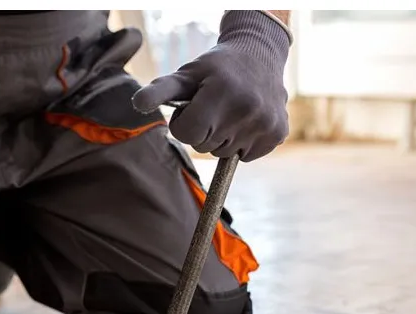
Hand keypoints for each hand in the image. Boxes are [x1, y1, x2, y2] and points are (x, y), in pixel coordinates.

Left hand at [132, 11, 290, 161]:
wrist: (260, 54)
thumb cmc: (216, 67)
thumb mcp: (187, 74)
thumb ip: (161, 91)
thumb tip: (138, 103)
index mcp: (222, 93)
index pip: (187, 134)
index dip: (183, 122)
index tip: (192, 106)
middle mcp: (247, 110)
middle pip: (204, 146)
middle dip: (203, 130)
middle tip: (214, 106)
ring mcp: (265, 124)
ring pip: (224, 153)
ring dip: (222, 137)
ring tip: (231, 111)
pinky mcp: (277, 134)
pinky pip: (246, 156)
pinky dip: (242, 143)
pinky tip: (246, 119)